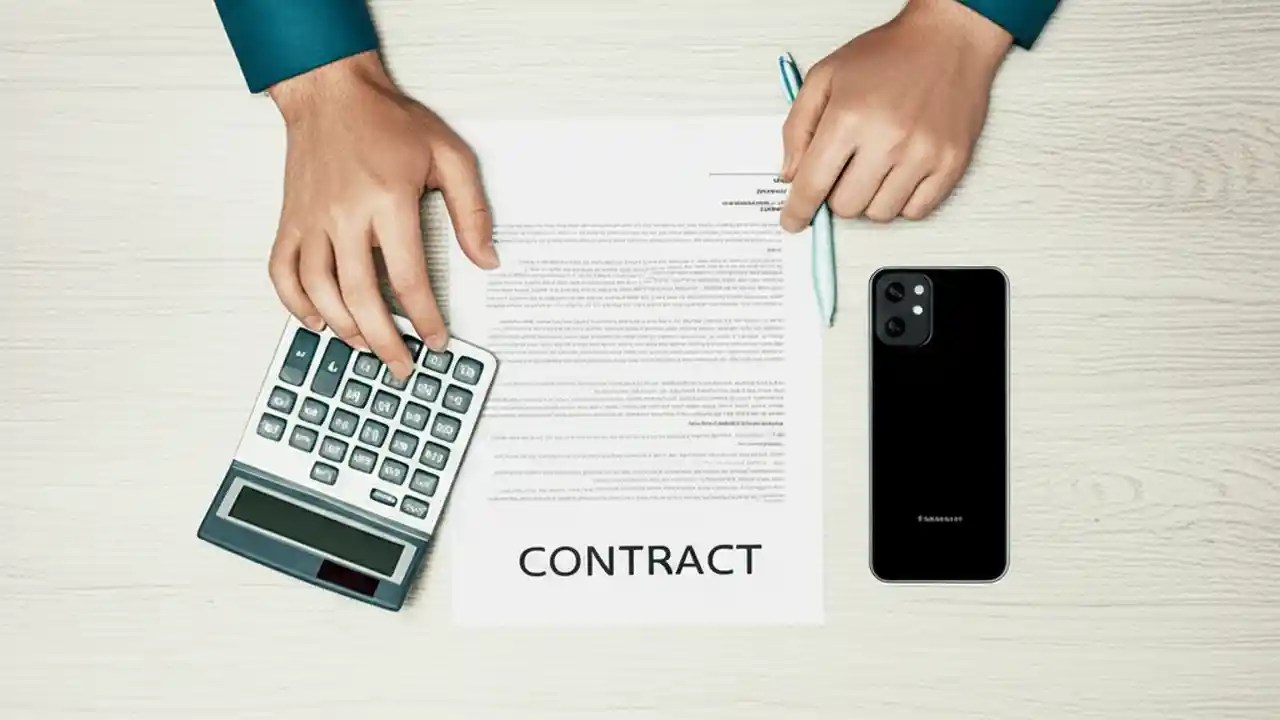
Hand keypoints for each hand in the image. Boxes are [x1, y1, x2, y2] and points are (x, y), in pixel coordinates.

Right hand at [267, 50, 497, 379]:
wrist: (331, 93)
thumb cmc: (389, 122)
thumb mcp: (449, 155)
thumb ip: (471, 210)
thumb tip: (486, 260)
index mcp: (387, 200)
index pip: (407, 277)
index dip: (424, 317)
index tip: (437, 340)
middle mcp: (344, 214)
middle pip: (360, 295)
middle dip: (385, 340)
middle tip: (402, 366)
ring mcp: (311, 219)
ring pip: (319, 290)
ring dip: (344, 328)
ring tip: (368, 347)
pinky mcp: (290, 220)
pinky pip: (282, 272)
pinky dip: (295, 303)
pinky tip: (318, 320)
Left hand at [779, 0, 1012, 229]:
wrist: (947, 40)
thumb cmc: (887, 56)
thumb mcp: (824, 78)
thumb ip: (798, 127)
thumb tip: (791, 174)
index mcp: (849, 117)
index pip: (813, 184)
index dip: (798, 210)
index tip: (793, 221)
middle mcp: (888, 139)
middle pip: (846, 207)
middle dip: (837, 195)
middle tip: (845, 170)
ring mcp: (923, 154)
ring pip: (880, 214)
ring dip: (870, 199)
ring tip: (875, 166)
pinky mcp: (951, 163)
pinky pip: (916, 211)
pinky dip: (902, 201)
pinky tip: (899, 174)